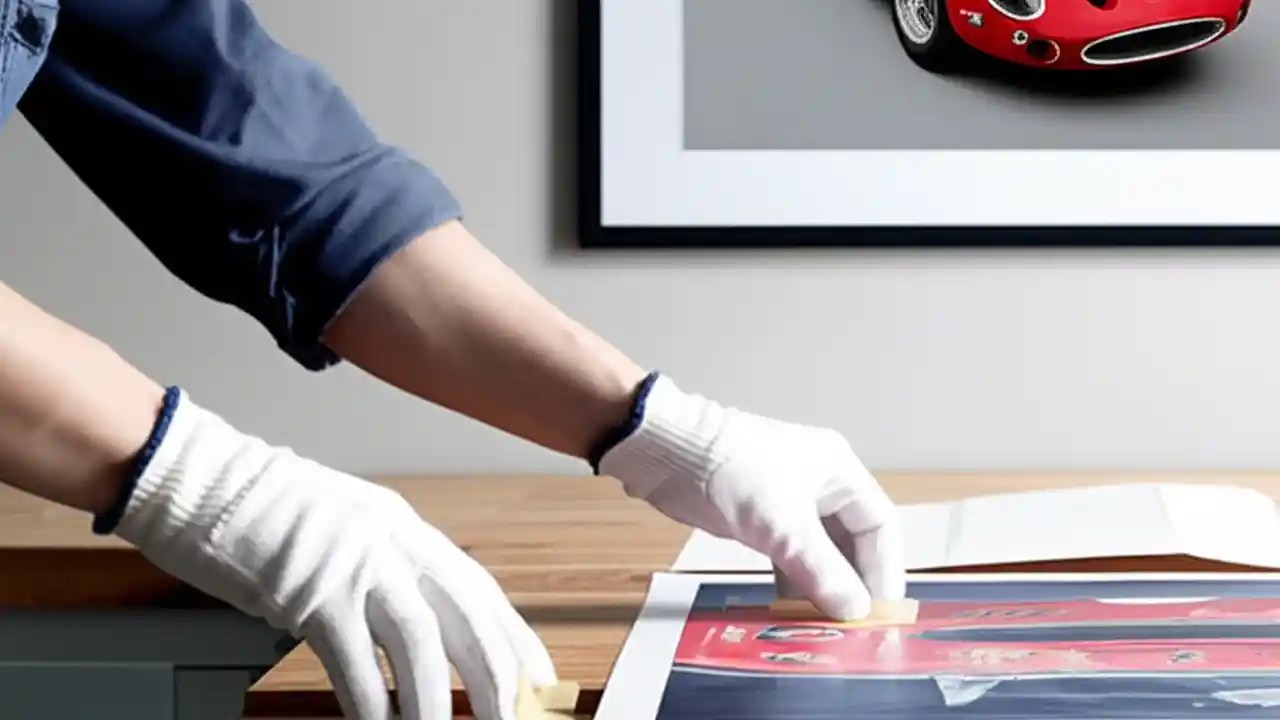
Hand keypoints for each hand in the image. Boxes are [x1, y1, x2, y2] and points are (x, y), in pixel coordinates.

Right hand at [108, 390, 555, 719]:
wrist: (197, 478)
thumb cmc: (259, 509)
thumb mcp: (342, 531)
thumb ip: (379, 569)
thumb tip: (412, 625)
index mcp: (403, 528)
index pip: (477, 591)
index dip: (513, 638)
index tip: (537, 679)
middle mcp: (392, 542)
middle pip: (466, 616)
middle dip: (497, 676)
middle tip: (516, 718)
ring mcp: (354, 564)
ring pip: (419, 644)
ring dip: (435, 703)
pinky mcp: (310, 591)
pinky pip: (353, 661)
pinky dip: (371, 704)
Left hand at [600, 374, 905, 619]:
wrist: (664, 451)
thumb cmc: (728, 470)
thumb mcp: (783, 527)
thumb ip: (821, 571)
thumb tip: (854, 609)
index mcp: (837, 470)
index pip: (879, 526)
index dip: (884, 570)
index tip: (880, 611)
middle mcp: (819, 481)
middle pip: (852, 541)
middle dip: (852, 581)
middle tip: (854, 625)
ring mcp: (788, 498)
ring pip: (819, 550)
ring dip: (821, 584)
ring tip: (823, 623)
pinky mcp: (759, 514)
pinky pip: (790, 553)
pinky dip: (793, 578)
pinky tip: (790, 605)